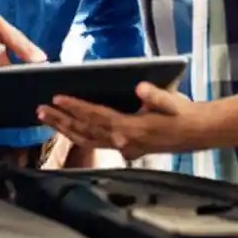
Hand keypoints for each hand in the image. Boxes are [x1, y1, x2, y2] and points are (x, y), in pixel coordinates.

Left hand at [36, 82, 200, 160]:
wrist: (198, 132)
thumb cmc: (182, 112)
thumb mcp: (170, 100)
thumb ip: (155, 95)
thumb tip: (140, 88)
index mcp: (132, 128)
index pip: (96, 116)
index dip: (75, 107)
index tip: (57, 98)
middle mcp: (123, 141)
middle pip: (84, 130)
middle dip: (60, 120)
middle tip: (39, 110)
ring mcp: (123, 147)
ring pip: (86, 140)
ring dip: (64, 129)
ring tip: (44, 118)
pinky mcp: (125, 149)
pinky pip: (94, 144)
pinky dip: (77, 136)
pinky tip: (65, 129)